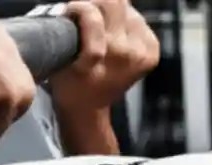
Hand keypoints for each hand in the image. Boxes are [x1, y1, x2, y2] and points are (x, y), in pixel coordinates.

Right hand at [50, 0, 159, 115]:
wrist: (88, 107)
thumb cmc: (68, 81)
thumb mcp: (59, 54)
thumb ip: (73, 26)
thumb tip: (85, 5)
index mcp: (102, 55)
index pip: (92, 12)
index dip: (78, 9)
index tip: (70, 15)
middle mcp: (127, 53)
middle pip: (114, 2)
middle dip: (96, 5)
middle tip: (85, 17)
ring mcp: (143, 52)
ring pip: (127, 8)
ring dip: (112, 14)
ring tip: (100, 31)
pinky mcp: (152, 51)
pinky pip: (138, 20)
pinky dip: (125, 22)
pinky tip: (114, 36)